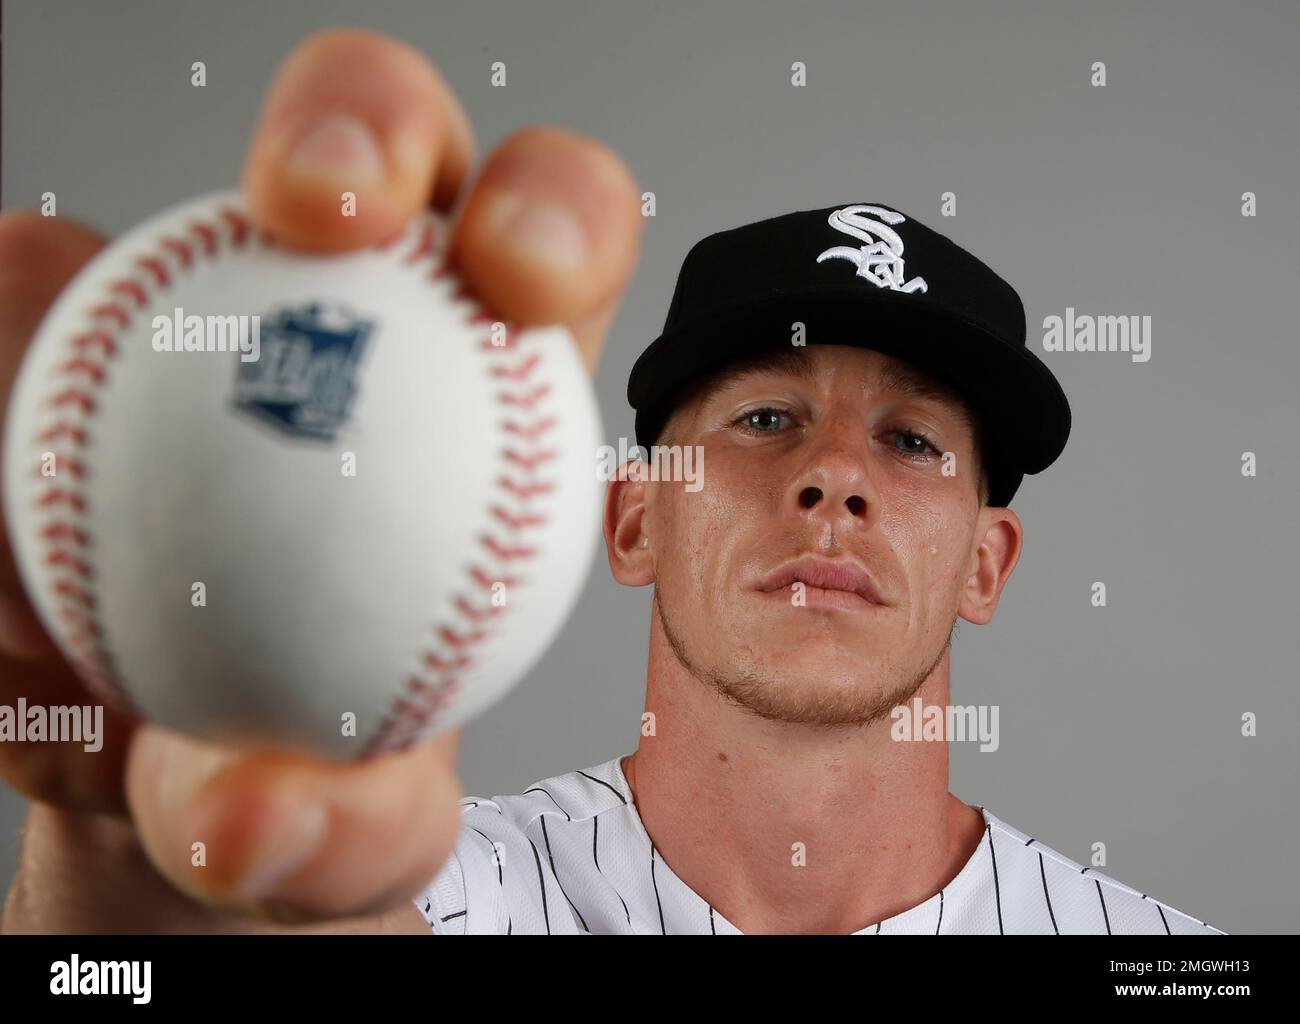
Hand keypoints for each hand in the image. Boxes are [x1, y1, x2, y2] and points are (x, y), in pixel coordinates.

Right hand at [0, 27, 641, 932]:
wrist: (180, 772)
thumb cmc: (322, 769)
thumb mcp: (358, 827)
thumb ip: (340, 827)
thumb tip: (241, 815)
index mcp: (483, 377)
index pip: (551, 239)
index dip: (552, 214)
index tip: (519, 281)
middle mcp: (340, 303)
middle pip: (368, 131)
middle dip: (360, 121)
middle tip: (317, 217)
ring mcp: (169, 316)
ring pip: (102, 237)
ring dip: (55, 354)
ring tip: (55, 594)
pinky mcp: (35, 354)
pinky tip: (14, 629)